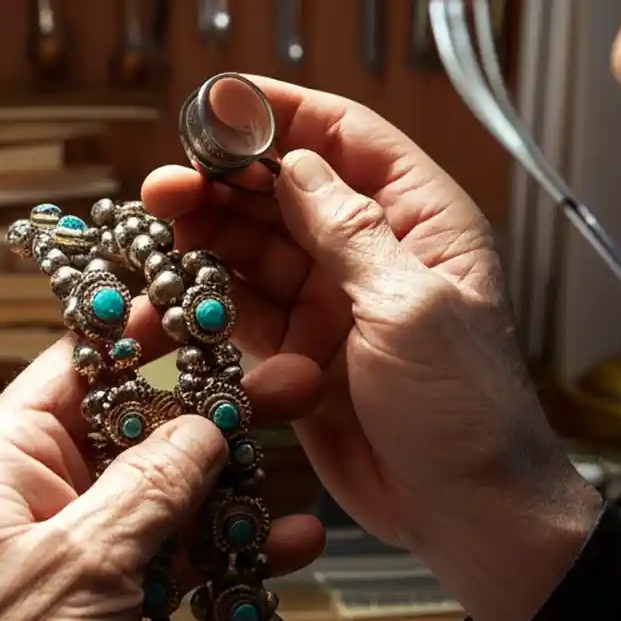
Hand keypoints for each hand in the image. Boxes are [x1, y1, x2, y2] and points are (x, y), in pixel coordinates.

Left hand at [0, 309, 325, 620]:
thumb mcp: (77, 564)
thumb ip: (148, 489)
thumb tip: (207, 424)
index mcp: (12, 459)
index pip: (80, 366)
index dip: (142, 330)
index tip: (205, 303)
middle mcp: (48, 494)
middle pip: (142, 429)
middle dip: (216, 411)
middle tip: (292, 384)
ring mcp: (84, 552)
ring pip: (171, 498)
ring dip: (237, 484)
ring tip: (303, 460)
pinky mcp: (112, 606)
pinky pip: (180, 562)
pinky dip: (232, 554)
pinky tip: (290, 546)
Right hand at [143, 76, 601, 620]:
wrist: (467, 513)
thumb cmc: (467, 409)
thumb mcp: (411, 307)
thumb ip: (348, 233)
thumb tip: (296, 165)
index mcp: (420, 221)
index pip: (347, 139)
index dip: (281, 114)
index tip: (217, 107)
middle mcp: (371, 250)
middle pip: (285, 190)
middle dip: (223, 180)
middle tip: (164, 186)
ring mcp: (331, 300)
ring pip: (253, 247)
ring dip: (203, 235)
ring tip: (153, 231)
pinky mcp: (298, 349)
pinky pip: (240, 309)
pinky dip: (202, 298)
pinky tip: (166, 294)